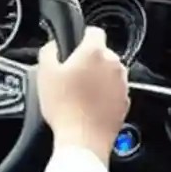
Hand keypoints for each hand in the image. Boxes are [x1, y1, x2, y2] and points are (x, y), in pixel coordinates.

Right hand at [36, 27, 129, 165]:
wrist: (82, 141)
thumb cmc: (64, 108)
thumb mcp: (45, 73)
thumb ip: (49, 51)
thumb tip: (53, 46)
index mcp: (95, 52)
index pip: (93, 31)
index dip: (81, 37)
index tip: (73, 48)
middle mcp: (113, 64)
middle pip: (101, 54)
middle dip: (88, 62)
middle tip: (70, 77)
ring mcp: (122, 84)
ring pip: (108, 73)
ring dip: (97, 78)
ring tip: (79, 95)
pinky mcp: (125, 101)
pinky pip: (113, 91)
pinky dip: (104, 95)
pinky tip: (88, 106)